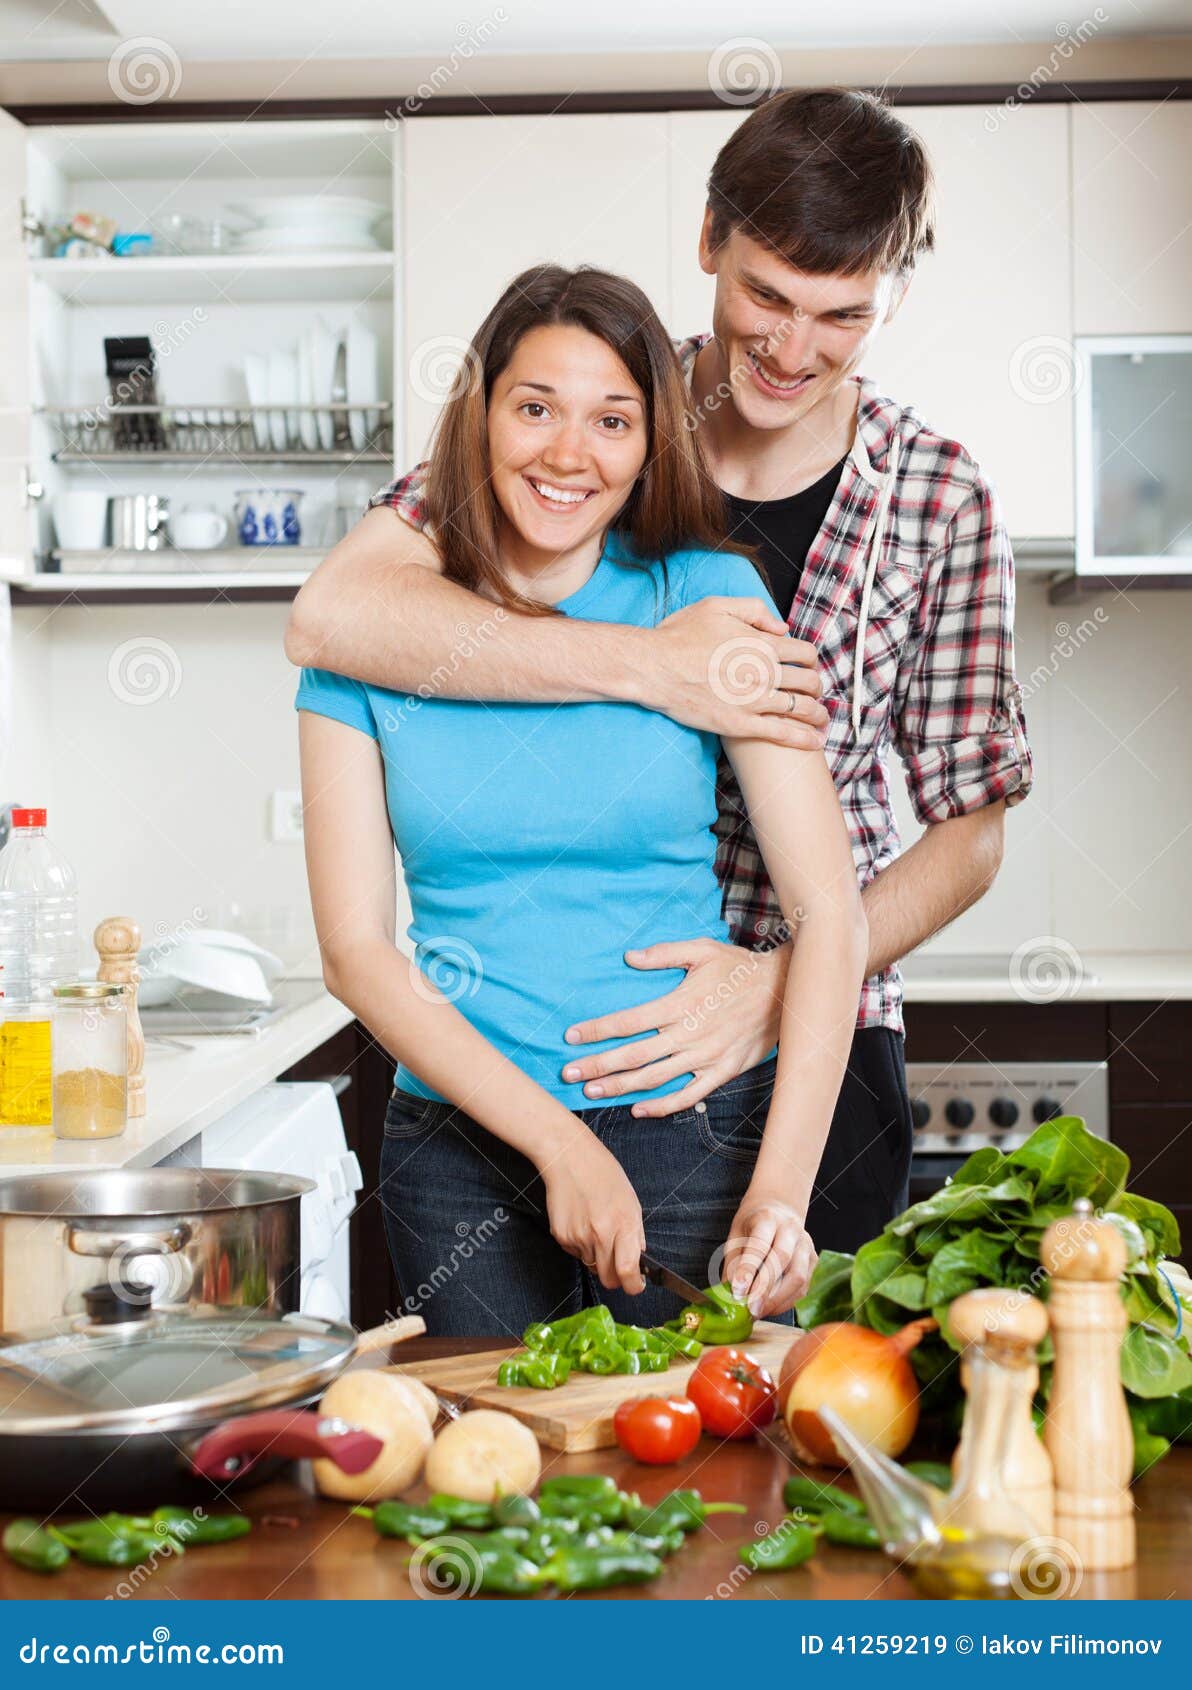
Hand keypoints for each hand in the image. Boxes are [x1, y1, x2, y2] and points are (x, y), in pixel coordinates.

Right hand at [539, 1128, 645, 1295]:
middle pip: (608, 1279)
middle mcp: (600, 1235)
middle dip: (616, 1277)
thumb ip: (636, 1233)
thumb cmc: (603, 1174)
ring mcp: (578, 1237)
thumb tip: (638, 1258)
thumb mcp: (631, 1201)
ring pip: (591, 1265)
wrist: (570, 1158)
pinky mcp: (561, 1236)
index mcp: (623, 1225)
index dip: (634, 1285)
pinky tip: (582, 1222)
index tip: (637, 1285)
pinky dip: (580, 1245)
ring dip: (597, 1256)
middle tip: (618, 1263)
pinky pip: (575, 1253)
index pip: (628, 1272)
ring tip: (596, 1227)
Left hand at [562, 939, 786, 1116]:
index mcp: (679, 1004)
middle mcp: (688, 1034)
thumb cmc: (739, 967)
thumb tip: (629, 956)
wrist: (784, 991)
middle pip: (633, 1055)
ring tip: (592, 1091)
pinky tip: (639, 1110)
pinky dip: (662, 1106)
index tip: (571, 1037)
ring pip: (654, 1078)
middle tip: (568, 1074)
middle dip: (597, 1065)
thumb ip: (664, 954)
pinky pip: (687, 1096)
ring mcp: (705, 1057)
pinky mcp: (721, 1072)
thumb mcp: (703, 949)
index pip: (627, 1021)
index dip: (596, 1030)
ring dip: (620, 1087)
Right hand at [648, 596, 827, 748]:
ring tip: (822, 721)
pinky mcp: (739, 723)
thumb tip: (782, 627)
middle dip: (817, 688)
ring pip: (802, 709)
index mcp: (761, 644)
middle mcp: (764, 672)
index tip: (808, 667)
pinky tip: (815, 743)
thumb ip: (755, 611)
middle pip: (809, 682)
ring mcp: (753, 700)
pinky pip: (781, 733)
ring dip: (818, 715)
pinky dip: (804, 738)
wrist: (653, 667)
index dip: (811, 661)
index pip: (805, 653)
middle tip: (815, 694)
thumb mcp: (717, 606)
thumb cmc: (679, 635)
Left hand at [724, 1190, 816, 1317]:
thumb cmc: (753, 1225)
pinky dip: (787, 1301)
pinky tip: (771, 1308)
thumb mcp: (736, 1236)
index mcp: (767, 1218)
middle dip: (764, 1289)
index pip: (759, 1245)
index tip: (737, 1291)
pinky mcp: (813, 1260)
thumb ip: (733, 1264)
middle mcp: (790, 1229)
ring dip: (778, 1299)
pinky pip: (804, 1286)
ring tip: (759, 1312)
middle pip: (782, 1260)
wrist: (778, 1210)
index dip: (748, 1270)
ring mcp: (805, 1244)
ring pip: (798, 1276)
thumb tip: (729, 1296)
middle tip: (749, 1309)